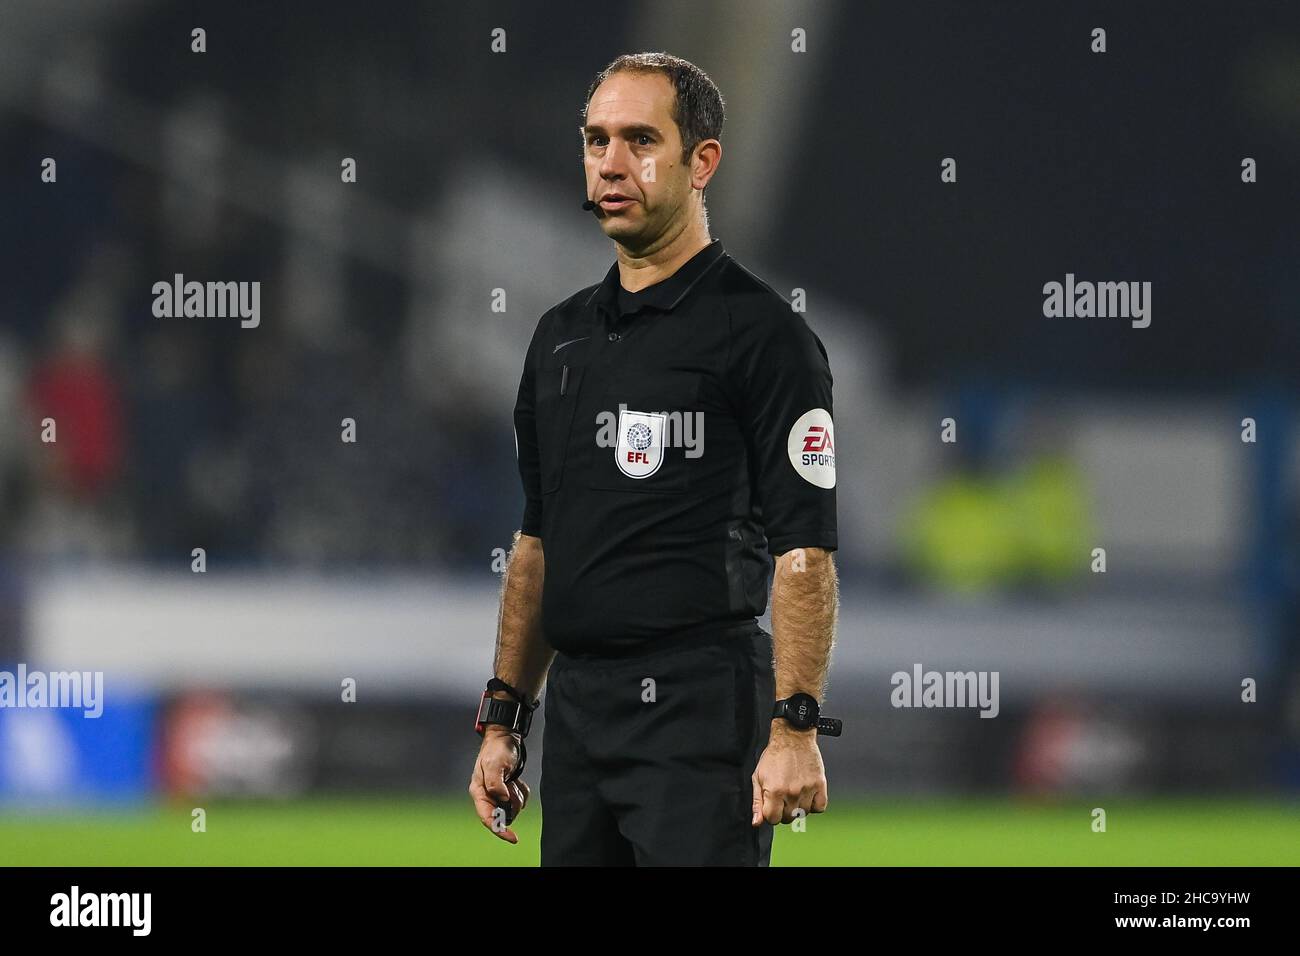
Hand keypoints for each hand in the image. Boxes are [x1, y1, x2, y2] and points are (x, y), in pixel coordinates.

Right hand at [469, 728, 530, 843]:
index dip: (499, 830)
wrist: (506, 736)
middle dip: (512, 804)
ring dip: (517, 795)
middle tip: (512, 785)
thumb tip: (501, 801)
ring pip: (513, 808)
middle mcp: (487, 795)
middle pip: (503, 814)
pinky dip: (522, 791)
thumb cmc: (497, 749)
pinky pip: (520, 799)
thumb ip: (495, 784)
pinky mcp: (507, 790)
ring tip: (513, 779)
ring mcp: (497, 793)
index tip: (513, 838)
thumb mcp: (494, 765)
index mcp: (479, 792)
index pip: (487, 818)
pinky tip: (517, 780)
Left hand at [751, 723, 827, 825]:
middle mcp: (792, 792)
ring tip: (794, 792)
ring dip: (798, 807)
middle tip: (783, 796)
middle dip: (783, 811)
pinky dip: (814, 805)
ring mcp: (807, 789)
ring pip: (803, 814)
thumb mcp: (758, 777)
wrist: (793, 737)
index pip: (773, 819)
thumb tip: (756, 822)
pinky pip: (820, 808)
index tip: (772, 805)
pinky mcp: (820, 784)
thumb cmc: (774, 756)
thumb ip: (757, 802)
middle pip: (788, 818)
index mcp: (775, 790)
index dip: (770, 813)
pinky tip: (807, 795)